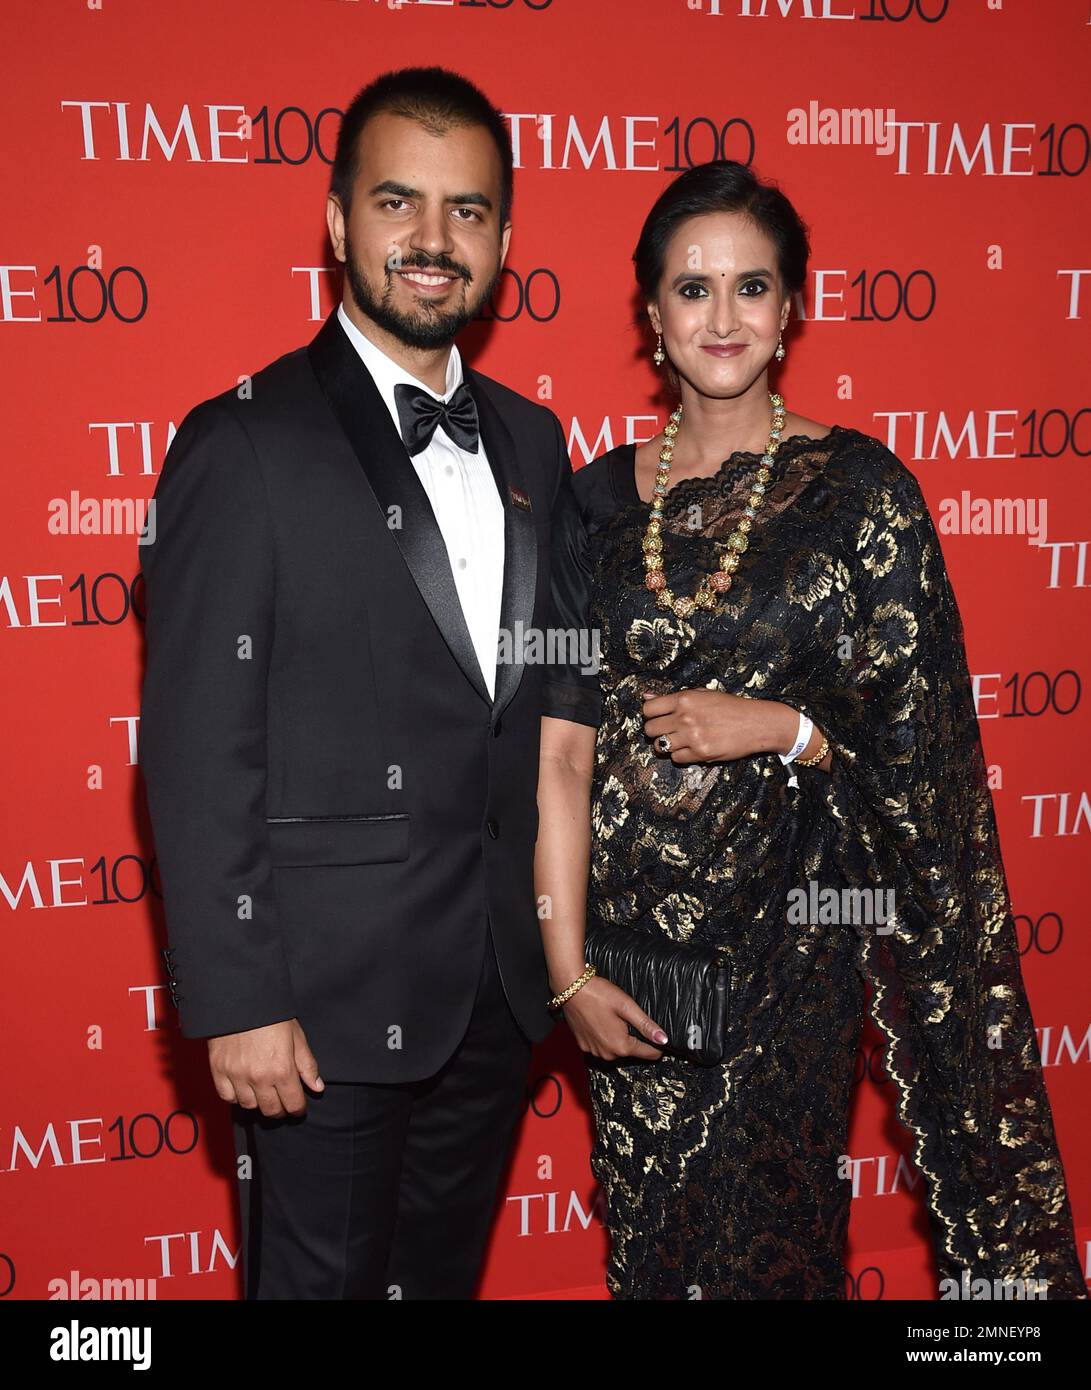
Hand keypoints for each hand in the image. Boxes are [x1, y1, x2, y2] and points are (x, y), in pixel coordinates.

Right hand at [208, 1018, 323, 1117]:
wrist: (241, 999)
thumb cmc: (271, 1015)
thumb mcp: (296, 1037)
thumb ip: (307, 1065)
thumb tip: (317, 1088)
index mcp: (282, 1069)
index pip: (293, 1104)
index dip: (298, 1108)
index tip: (298, 1106)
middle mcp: (259, 1077)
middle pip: (271, 1110)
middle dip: (280, 1110)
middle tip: (282, 1102)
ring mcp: (237, 1075)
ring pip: (249, 1106)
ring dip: (258, 1103)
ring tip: (263, 1093)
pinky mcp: (219, 1070)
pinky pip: (227, 1097)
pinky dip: (236, 1096)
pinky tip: (243, 1088)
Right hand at [558, 975, 668, 1062]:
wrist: (570, 988)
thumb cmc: (598, 994)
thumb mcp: (627, 1006)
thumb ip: (646, 1025)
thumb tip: (663, 1039)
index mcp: (621, 1046)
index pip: (649, 1053)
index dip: (657, 1043)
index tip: (656, 1032)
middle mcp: (607, 1054)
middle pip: (631, 1051)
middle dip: (634, 1037)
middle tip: (627, 1016)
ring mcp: (593, 1051)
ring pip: (616, 1049)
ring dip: (618, 1037)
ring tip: (613, 1017)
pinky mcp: (583, 1045)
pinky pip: (601, 1046)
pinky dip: (604, 1036)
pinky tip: (601, 1021)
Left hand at [641, 689, 796, 763]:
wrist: (756, 723)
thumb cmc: (731, 707)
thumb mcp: (703, 694)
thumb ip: (674, 697)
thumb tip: (646, 695)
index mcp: (685, 699)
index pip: (648, 709)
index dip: (650, 715)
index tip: (656, 717)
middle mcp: (685, 717)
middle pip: (650, 729)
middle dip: (655, 731)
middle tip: (666, 731)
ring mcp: (692, 736)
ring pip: (660, 746)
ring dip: (666, 745)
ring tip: (678, 741)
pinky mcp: (701, 753)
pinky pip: (676, 758)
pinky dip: (680, 755)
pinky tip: (690, 748)